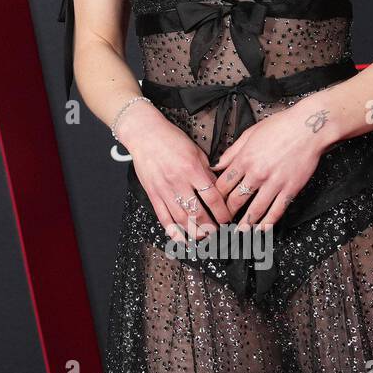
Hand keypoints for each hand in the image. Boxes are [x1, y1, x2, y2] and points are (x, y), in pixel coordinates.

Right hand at [118, 102, 234, 241]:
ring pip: (181, 219)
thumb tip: (218, 188)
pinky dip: (172, 231)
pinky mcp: (153, 194)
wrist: (145, 134)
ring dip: (194, 232)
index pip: (212, 197)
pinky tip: (181, 238)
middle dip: (211, 227)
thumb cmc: (170, 139)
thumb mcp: (196, 151)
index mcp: (192, 169)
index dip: (223, 212)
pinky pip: (163, 217)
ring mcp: (164, 190)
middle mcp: (178, 182)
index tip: (227, 218)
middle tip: (218, 232)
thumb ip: (207, 170)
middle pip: (198, 212)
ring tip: (204, 237)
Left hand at [209, 101, 331, 231]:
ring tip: (239, 233)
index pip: (223, 184)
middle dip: (227, 213)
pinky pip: (277, 210)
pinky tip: (262, 229)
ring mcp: (274, 183)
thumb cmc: (279, 127)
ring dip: (245, 223)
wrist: (308, 127)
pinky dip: (268, 222)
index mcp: (244, 159)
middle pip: (236, 199)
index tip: (213, 204)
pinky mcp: (290, 189)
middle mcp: (257, 173)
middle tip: (222, 222)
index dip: (216, 197)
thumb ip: (232, 152)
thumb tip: (217, 166)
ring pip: (255, 209)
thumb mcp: (249, 134)